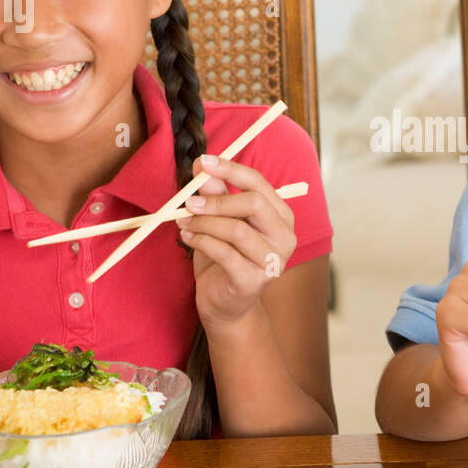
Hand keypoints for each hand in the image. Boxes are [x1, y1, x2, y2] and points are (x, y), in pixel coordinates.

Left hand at [176, 154, 296, 329]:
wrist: (225, 304)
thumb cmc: (225, 259)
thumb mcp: (219, 221)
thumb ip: (216, 194)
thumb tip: (203, 166)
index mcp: (281, 217)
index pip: (259, 184)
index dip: (231, 170)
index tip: (203, 162)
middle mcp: (285, 237)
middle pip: (254, 204)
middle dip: (217, 200)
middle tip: (189, 202)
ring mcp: (272, 261)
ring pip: (236, 230)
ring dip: (203, 223)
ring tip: (183, 223)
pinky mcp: (253, 281)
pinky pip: (224, 253)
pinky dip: (200, 242)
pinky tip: (187, 238)